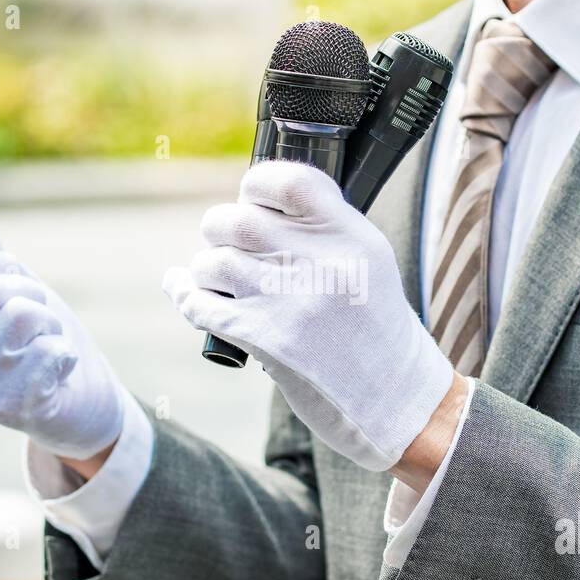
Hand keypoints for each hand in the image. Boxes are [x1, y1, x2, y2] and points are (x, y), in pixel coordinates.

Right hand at [0, 197, 123, 460]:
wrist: (77, 406)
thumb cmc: (38, 342)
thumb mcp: (10, 289)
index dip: (7, 274)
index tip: (19, 301)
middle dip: (34, 299)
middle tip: (40, 330)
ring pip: (25, 316)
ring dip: (52, 327)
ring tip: (47, 349)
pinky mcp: (9, 409)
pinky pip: (48, 350)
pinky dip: (64, 354)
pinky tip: (57, 375)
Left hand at [163, 161, 455, 471]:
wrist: (397, 397)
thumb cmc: (376, 327)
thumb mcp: (369, 261)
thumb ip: (322, 230)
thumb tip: (253, 206)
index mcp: (351, 236)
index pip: (289, 182)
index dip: (258, 184)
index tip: (251, 198)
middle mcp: (322, 263)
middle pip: (238, 220)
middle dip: (219, 228)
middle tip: (226, 242)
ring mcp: (291, 302)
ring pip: (214, 262)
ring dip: (205, 268)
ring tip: (217, 277)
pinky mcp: (267, 340)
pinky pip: (202, 305)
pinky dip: (185, 295)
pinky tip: (182, 288)